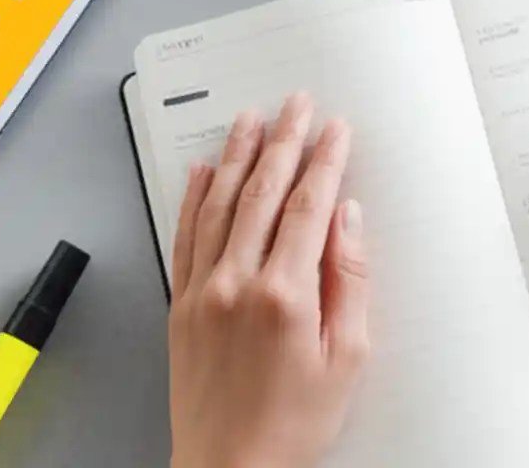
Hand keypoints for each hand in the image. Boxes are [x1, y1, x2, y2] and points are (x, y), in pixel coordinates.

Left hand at [169, 95, 368, 467]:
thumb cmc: (292, 424)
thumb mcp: (347, 358)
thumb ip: (348, 281)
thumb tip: (346, 221)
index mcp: (285, 294)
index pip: (307, 206)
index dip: (325, 160)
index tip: (336, 130)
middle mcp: (237, 283)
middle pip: (262, 192)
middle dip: (283, 141)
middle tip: (296, 105)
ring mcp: (203, 291)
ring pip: (219, 204)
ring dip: (237, 155)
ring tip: (251, 119)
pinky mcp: (180, 305)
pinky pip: (185, 235)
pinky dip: (193, 197)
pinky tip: (201, 171)